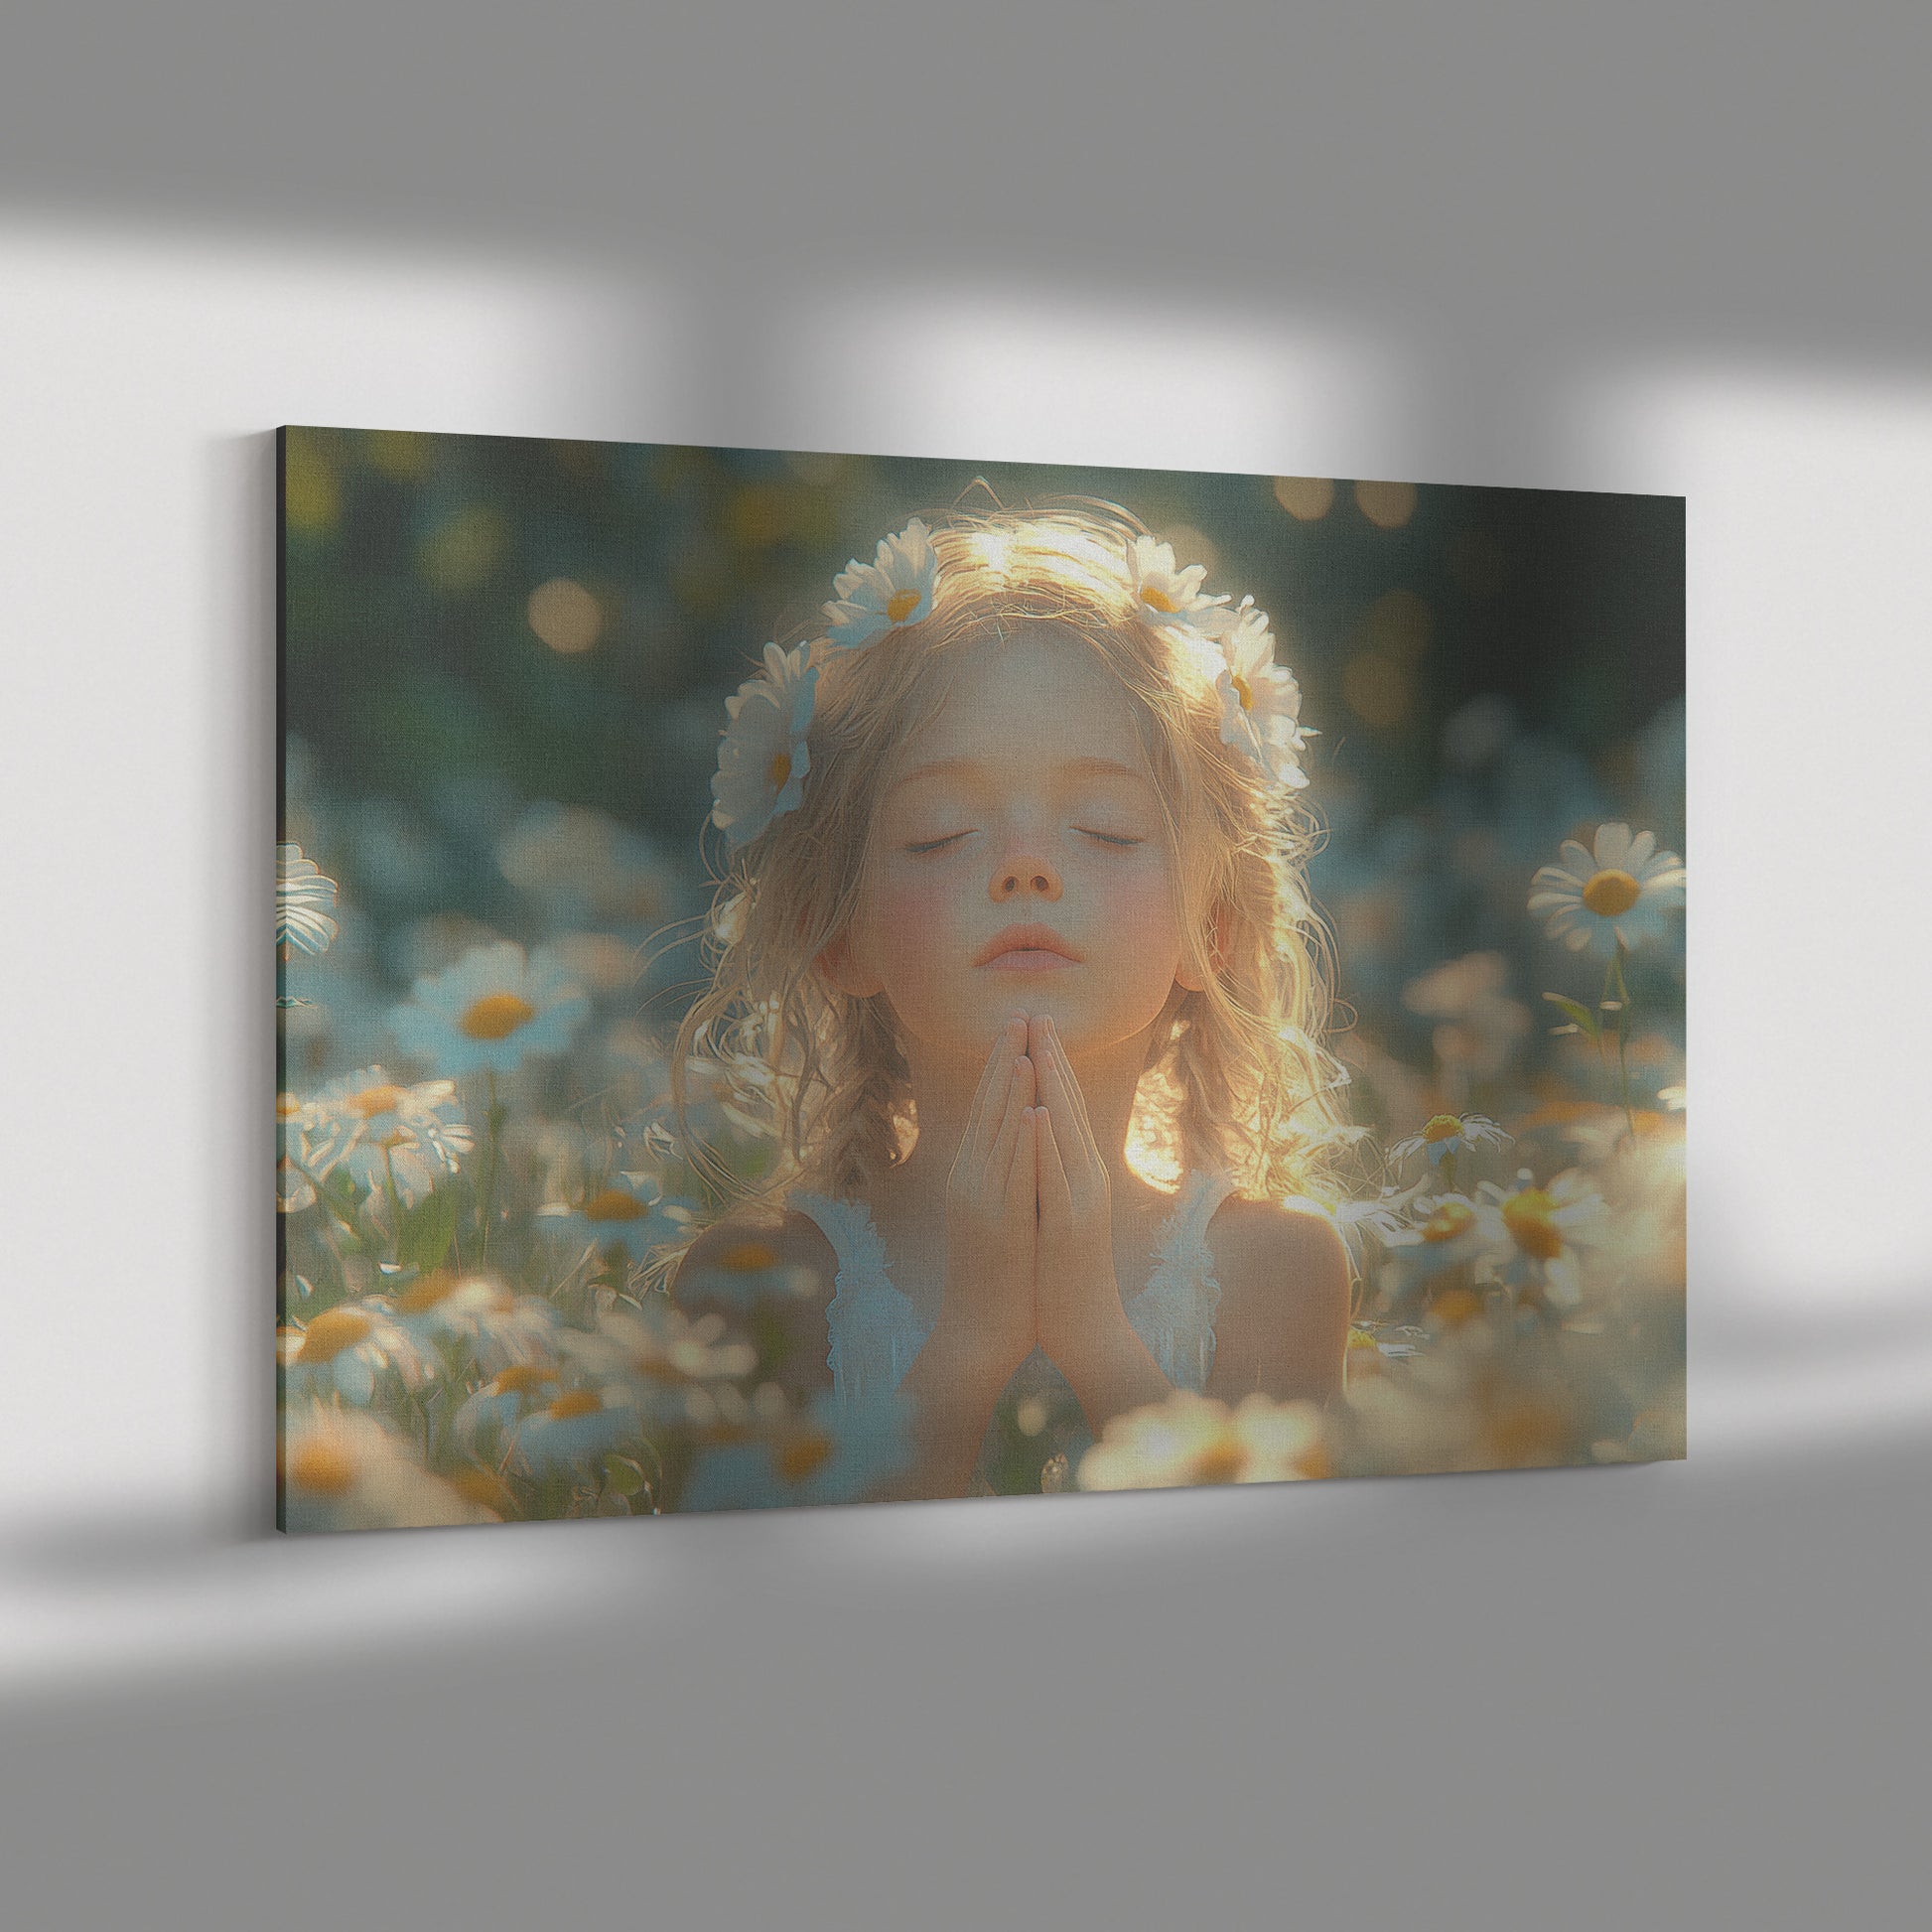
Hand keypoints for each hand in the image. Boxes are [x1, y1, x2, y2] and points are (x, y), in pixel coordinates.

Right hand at [939, 1012, 1037, 1377]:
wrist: (979, 1332)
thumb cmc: (995, 1277)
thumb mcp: (997, 1214)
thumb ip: (1002, 1175)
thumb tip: (1017, 1140)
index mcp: (972, 1174)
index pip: (988, 1108)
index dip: (1001, 1065)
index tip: (1017, 1026)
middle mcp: (971, 1179)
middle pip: (988, 1109)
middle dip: (1004, 1060)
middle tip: (1018, 1014)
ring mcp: (981, 1201)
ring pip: (998, 1135)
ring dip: (1011, 1089)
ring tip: (1023, 1046)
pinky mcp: (999, 1224)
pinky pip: (1013, 1174)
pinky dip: (1021, 1140)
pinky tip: (1030, 1110)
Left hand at [1028, 1013, 1125, 1367]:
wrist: (1085, 1328)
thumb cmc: (1064, 1272)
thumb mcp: (1056, 1209)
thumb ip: (1051, 1171)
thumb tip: (1034, 1135)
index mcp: (1080, 1170)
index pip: (1064, 1105)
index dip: (1050, 1062)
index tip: (1033, 1022)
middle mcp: (1087, 1175)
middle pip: (1069, 1105)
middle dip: (1052, 1056)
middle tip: (1038, 1010)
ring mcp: (1083, 1199)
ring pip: (1066, 1131)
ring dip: (1053, 1085)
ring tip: (1039, 1042)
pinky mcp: (1073, 1225)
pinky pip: (1058, 1176)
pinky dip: (1049, 1143)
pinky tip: (1040, 1112)